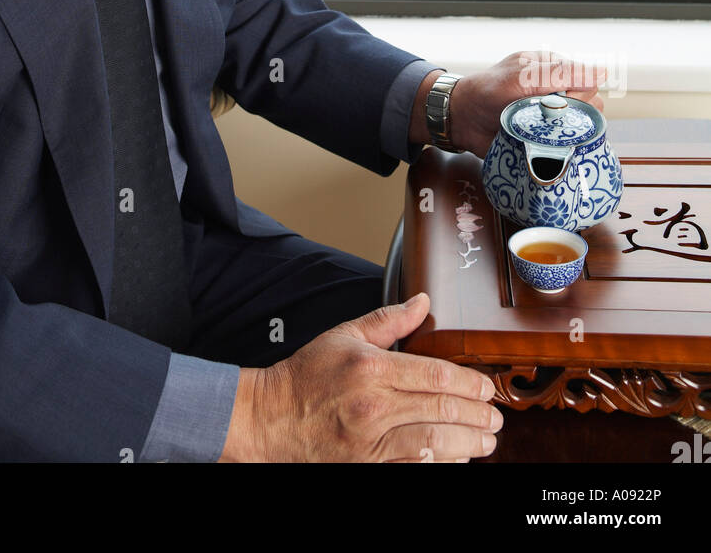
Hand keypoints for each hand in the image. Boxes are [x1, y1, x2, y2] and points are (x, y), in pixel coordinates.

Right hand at [218, 292, 501, 462]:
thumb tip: (424, 302)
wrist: (271, 418)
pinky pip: (413, 465)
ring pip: (433, 442)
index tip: (487, 387)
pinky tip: (458, 457)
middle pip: (440, 408)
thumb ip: (388, 319)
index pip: (433, 374)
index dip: (468, 382)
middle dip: (476, 413)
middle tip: (496, 415)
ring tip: (487, 440)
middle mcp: (373, 405)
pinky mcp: (367, 464)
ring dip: (467, 442)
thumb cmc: (307, 375)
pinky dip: (441, 462)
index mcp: (371, 369)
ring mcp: (370, 440)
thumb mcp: (344, 335)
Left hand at [446, 49, 606, 158]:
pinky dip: (563, 152)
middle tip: (546, 118)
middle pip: (589, 109)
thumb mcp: (523, 76)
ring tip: (545, 135)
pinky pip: (568, 149)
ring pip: (581, 130)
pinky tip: (551, 151)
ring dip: (568, 135)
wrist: (462, 119)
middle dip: (573, 116)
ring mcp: (552, 119)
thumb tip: (602, 72)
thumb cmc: (489, 90)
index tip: (556, 101)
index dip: (578, 95)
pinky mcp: (545, 140)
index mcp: (555, 72)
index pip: (589, 85)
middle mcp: (558, 94)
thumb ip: (560, 73)